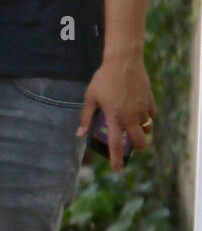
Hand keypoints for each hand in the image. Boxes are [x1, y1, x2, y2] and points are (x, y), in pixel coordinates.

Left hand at [76, 52, 155, 170]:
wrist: (123, 61)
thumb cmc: (103, 78)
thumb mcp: (90, 97)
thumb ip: (85, 117)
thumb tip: (79, 134)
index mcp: (114, 117)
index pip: (116, 144)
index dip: (116, 159)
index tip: (117, 169)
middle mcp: (130, 116)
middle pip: (139, 142)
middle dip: (136, 148)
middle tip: (129, 144)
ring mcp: (142, 109)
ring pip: (147, 129)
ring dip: (141, 132)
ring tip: (132, 126)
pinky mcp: (150, 101)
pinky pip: (151, 116)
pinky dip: (146, 118)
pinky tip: (139, 112)